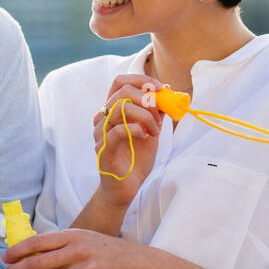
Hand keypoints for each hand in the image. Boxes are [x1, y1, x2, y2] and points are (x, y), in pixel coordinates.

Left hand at [2, 228, 158, 268]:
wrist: (147, 267)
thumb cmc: (114, 253)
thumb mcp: (89, 239)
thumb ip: (65, 243)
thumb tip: (35, 252)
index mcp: (76, 234)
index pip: (38, 242)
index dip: (18, 251)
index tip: (5, 258)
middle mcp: (79, 251)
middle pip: (38, 263)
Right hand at [93, 74, 166, 207]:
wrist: (127, 188)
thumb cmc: (136, 158)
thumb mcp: (152, 130)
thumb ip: (156, 112)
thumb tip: (168, 91)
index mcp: (112, 110)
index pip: (120, 82)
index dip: (141, 80)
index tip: (162, 88)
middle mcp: (102, 118)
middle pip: (122, 91)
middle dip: (148, 99)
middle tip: (161, 114)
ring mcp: (100, 133)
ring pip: (121, 108)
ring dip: (146, 116)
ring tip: (155, 131)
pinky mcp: (102, 148)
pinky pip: (117, 130)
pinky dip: (136, 129)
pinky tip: (145, 137)